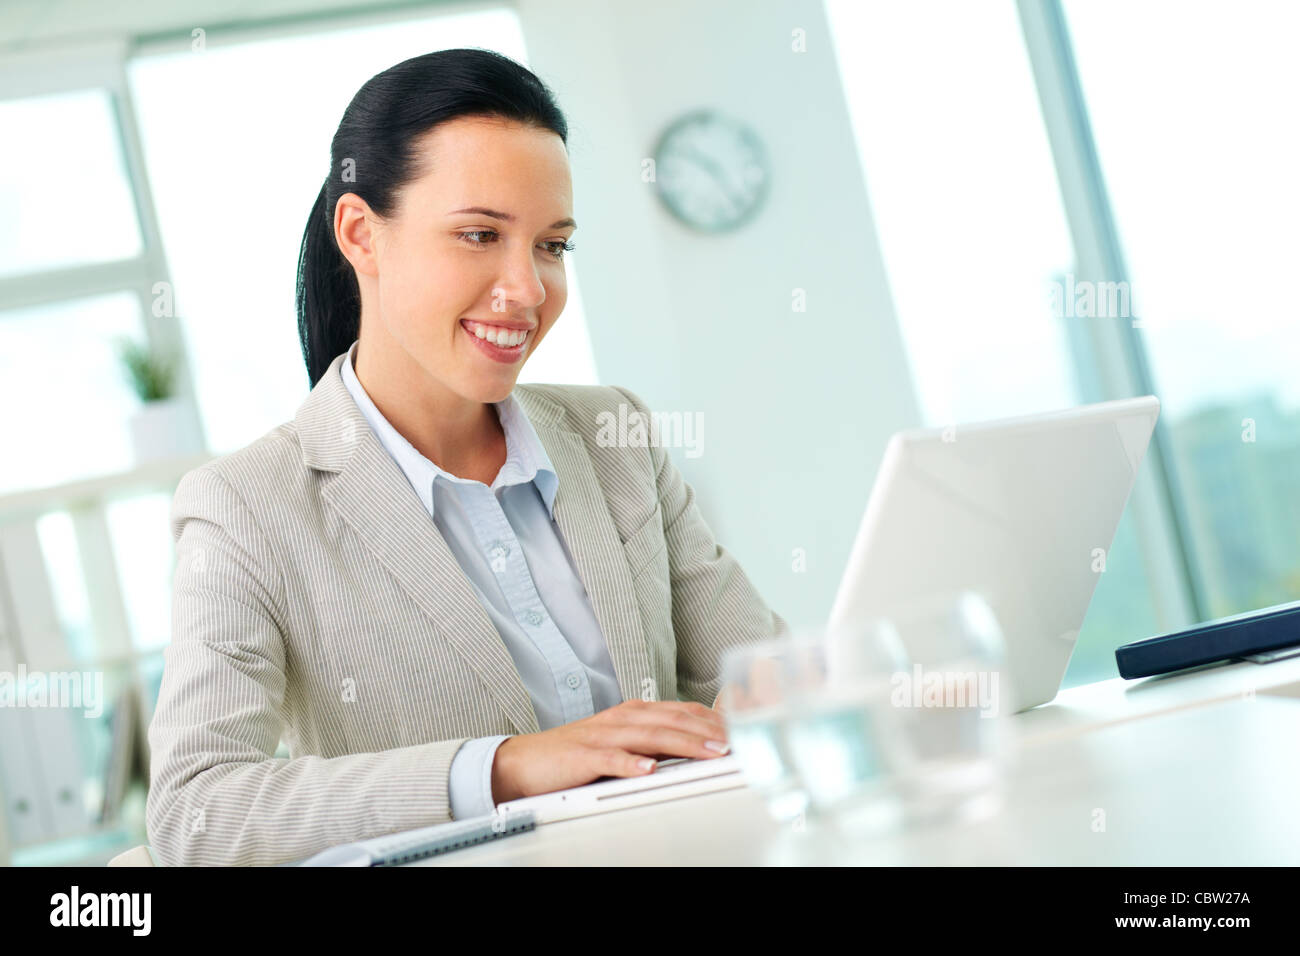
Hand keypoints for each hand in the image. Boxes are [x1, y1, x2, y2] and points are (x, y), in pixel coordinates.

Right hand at [490, 699, 729, 803]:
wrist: (525, 761)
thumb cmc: (576, 754)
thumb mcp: (621, 742)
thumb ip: (654, 742)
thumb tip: (694, 748)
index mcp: (633, 713)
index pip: (681, 711)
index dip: (711, 720)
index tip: (738, 731)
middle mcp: (622, 718)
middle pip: (672, 720)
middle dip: (706, 731)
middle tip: (735, 743)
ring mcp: (602, 735)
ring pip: (649, 736)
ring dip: (683, 744)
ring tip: (709, 753)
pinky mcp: (583, 755)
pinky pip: (610, 758)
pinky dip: (631, 763)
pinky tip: (649, 770)